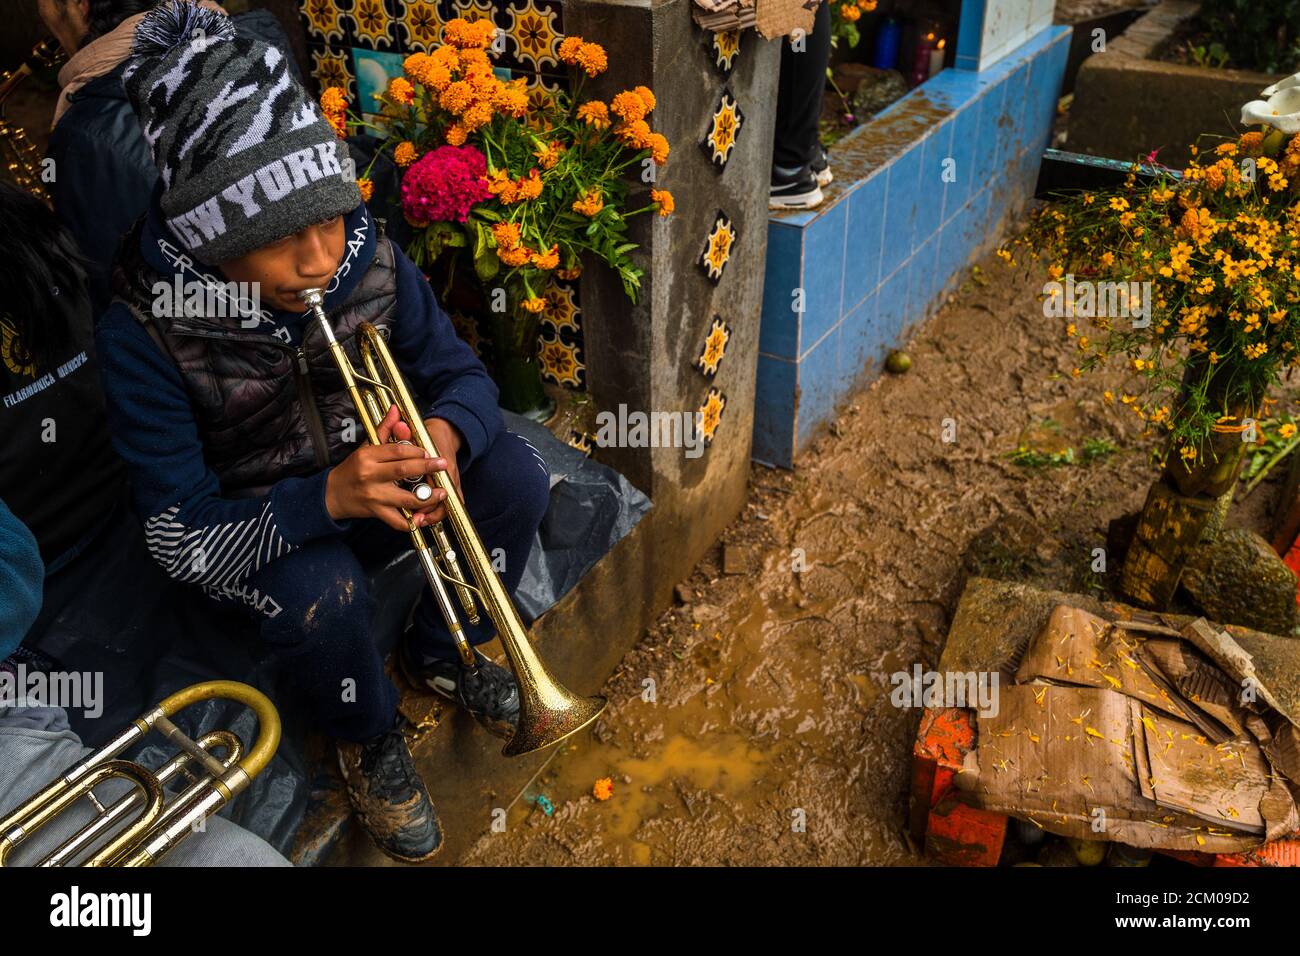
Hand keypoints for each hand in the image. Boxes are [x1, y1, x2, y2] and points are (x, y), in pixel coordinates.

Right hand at [324, 405, 453, 531]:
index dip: (416, 451)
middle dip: (427, 468)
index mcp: (368, 457)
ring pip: (405, 498)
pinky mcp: (376, 512)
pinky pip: (397, 521)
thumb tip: (396, 409)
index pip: (396, 451)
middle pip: (404, 471)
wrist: (332, 494)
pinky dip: (411, 523)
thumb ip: (384, 429)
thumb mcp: (366, 446)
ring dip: (427, 497)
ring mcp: (374, 496)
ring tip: (441, 493)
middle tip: (443, 465)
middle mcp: (370, 476)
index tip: (429, 451)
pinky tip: (423, 518)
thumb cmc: (353, 469)